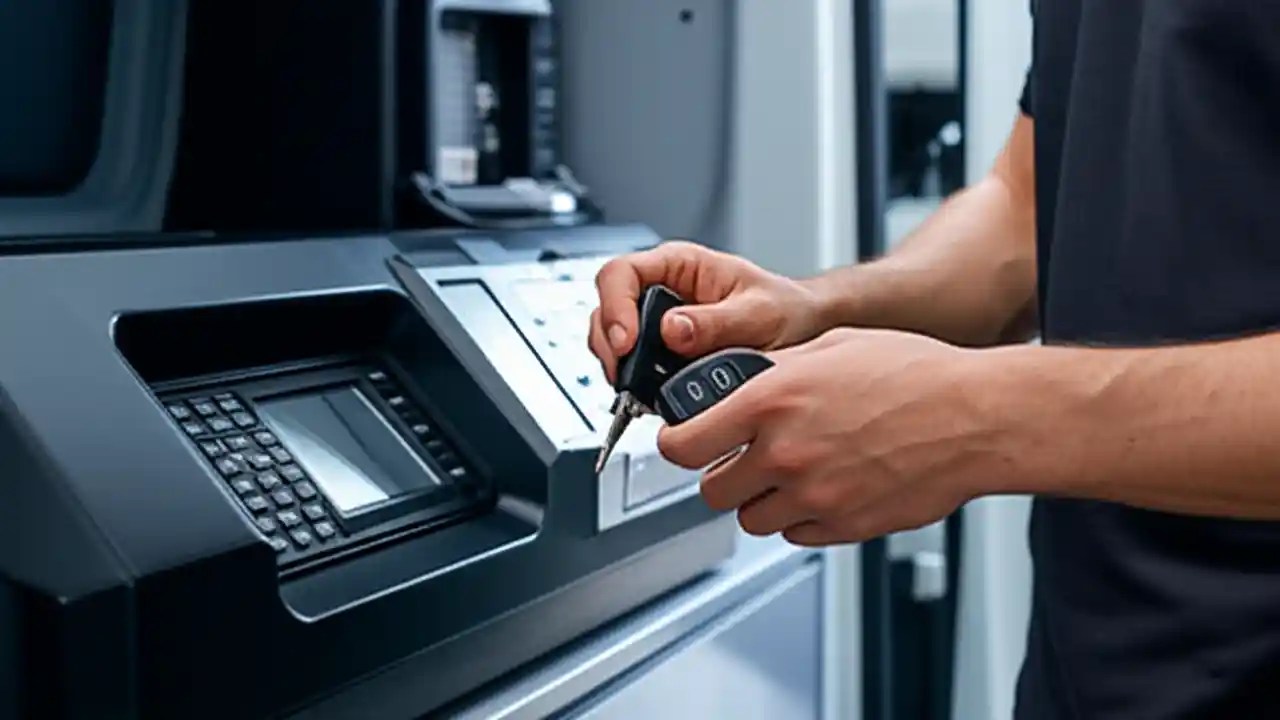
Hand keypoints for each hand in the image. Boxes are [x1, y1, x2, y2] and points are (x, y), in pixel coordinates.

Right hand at [589, 241, 827, 382]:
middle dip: (611, 344)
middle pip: (607, 308)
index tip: (627, 342)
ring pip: (613, 338)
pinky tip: (648, 393)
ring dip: (619, 365)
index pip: (622, 273)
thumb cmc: (786, 309)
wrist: (803, 331)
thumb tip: (672, 330)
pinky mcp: (662, 353)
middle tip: (626, 375)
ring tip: (638, 388)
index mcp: (679, 265)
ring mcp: (658, 322)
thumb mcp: (759, 314)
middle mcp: (662, 290)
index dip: (615, 306)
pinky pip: (632, 364)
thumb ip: (717, 322)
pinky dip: (634, 381)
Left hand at [658, 328, 1007, 545]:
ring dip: (761, 500)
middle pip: (711, 491)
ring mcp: (814, 496)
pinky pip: (796, 534)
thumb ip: (774, 371)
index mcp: (772, 402)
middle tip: (742, 459)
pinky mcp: (844, 526)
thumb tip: (737, 385)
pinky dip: (801, 518)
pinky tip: (825, 488)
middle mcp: (785, 453)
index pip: (683, 445)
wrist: (976, 417)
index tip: (681, 443)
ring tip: (792, 472)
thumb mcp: (831, 347)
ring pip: (751, 519)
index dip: (676, 445)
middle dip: (721, 475)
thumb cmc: (915, 374)